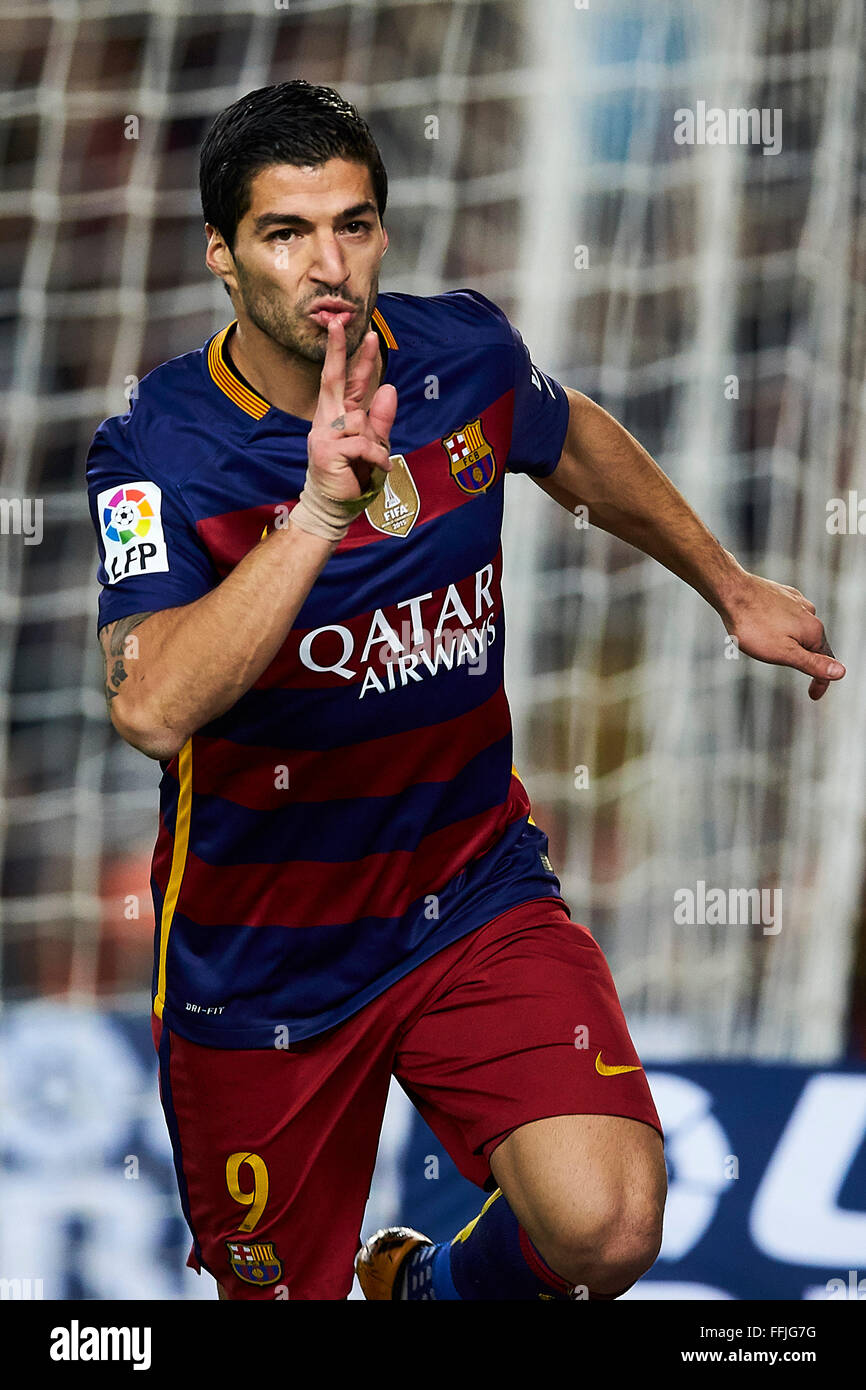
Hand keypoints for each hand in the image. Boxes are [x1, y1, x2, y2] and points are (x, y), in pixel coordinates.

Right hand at [307, 318, 397, 505]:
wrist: (334, 508)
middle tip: (339, 320)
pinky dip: (376, 459)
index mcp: (336, 416)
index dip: (350, 355)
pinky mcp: (327, 450)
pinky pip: (364, 444)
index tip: (354, 328)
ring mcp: (324, 434)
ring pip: (361, 421)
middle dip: (336, 349)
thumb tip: (388, 387)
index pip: (344, 380)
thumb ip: (381, 419)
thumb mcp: (374, 445)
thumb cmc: (352, 477)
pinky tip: (377, 469)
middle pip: (333, 378)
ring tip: (372, 464)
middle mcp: (326, 420)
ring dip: (375, 445)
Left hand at [721, 570, 844, 699]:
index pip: (825, 661)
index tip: (812, 696)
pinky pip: (787, 616)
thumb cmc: (754, 626)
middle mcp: (809, 613)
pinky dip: (781, 627)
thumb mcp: (783, 653)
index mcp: (813, 630)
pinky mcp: (782, 594)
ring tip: (767, 648)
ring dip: (790, 642)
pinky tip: (767, 628)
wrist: (732, 591)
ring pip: (798, 629)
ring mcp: (796, 602)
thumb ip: (812, 664)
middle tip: (782, 669)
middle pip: (812, 644)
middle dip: (802, 659)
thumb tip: (841, 672)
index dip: (821, 682)